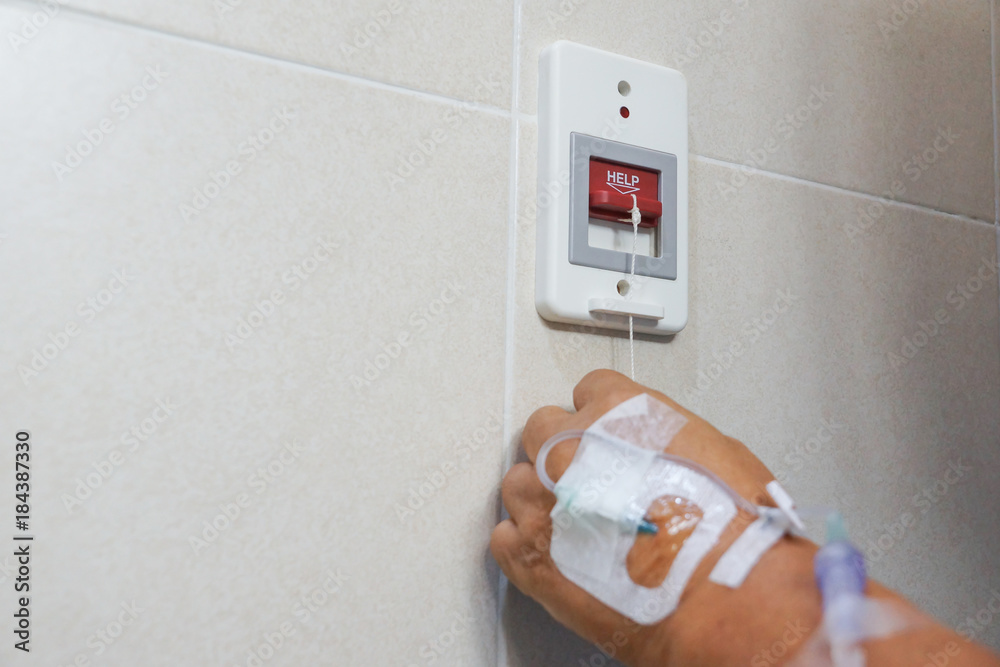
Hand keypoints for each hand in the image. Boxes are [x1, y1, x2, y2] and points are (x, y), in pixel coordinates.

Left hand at [490, 369, 791, 665]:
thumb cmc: (732, 533)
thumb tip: (661, 453)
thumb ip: (669, 440)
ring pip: (519, 483)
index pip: (588, 390)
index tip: (605, 437)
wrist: (722, 598)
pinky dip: (526, 547)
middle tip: (587, 481)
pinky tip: (559, 557)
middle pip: (541, 428)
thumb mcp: (720, 454)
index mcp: (619, 410)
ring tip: (576, 526)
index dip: (599, 418)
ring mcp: (544, 498)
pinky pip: (506, 537)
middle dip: (560, 451)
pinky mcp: (529, 553)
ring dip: (541, 500)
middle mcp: (572, 445)